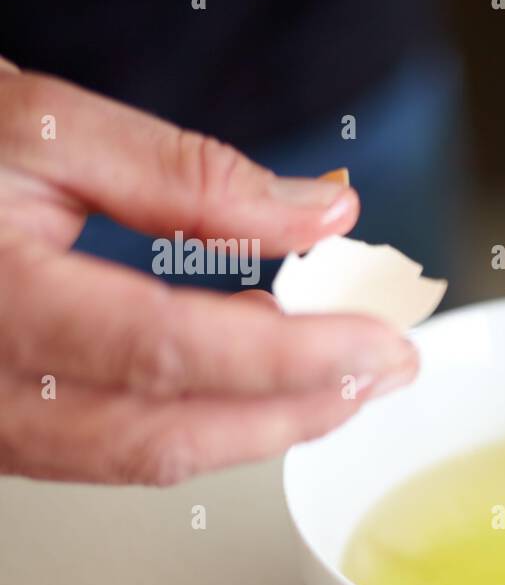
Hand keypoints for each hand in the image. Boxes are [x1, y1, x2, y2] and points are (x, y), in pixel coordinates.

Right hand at [0, 61, 416, 483]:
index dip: (294, 358)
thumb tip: (320, 215)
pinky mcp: (4, 431)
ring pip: (148, 459)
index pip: (172, 352)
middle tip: (387, 369)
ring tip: (346, 378)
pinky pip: (118, 452)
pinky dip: (209, 424)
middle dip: (301, 411)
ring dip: (265, 427)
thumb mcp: (42, 126)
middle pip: (171, 434)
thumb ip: (189, 177)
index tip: (382, 343)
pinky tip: (265, 387)